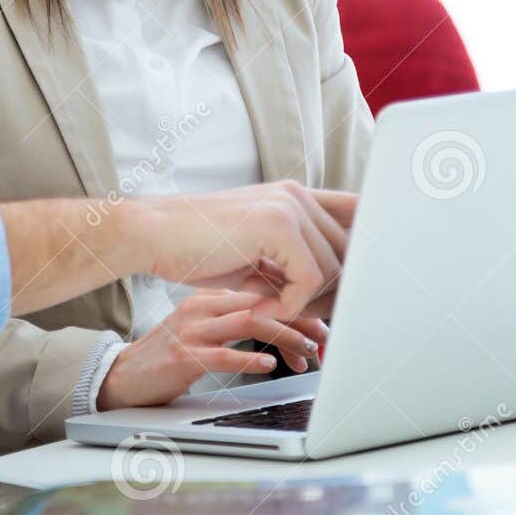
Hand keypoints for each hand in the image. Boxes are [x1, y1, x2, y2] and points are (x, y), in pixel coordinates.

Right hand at [97, 290, 327, 409]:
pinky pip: (223, 354)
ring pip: (249, 323)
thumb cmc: (168, 354)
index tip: (322, 325)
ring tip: (308, 351)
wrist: (122, 375)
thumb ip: (238, 321)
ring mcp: (191, 330)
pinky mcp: (182, 356)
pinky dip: (251, 360)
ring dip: (285, 336)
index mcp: (209, 296)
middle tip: (325, 337)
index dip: (298, 307)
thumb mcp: (205, 328)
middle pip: (262, 303)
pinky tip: (270, 367)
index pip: (263, 292)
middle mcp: (201, 306)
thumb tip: (288, 329)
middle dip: (301, 319)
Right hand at [142, 182, 355, 322]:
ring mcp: (287, 207)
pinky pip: (308, 279)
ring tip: (275, 313)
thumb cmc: (195, 247)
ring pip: (333, 268)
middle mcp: (295, 195)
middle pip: (350, 251)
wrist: (152, 235)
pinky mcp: (276, 227)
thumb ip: (291, 261)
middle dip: (334, 293)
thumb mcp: (254, 252)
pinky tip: (261, 308)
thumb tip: (334, 291)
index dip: (363, 252)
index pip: (357, 214)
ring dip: (308, 303)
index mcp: (293, 196)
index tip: (352, 289)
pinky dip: (289, 305)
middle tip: (308, 319)